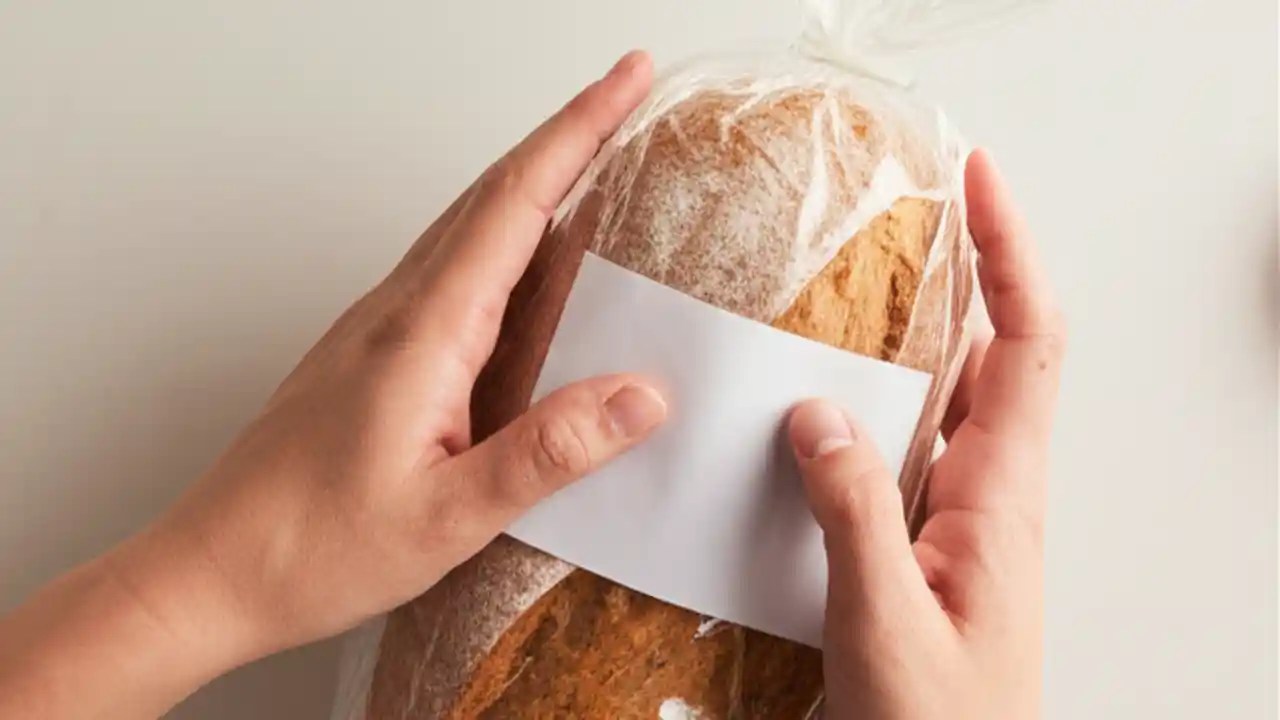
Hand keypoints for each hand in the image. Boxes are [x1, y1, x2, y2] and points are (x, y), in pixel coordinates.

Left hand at [0, 51, 666, 718]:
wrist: (210, 571)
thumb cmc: (311, 548)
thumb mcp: (447, 517)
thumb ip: (546, 453)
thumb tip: (641, 397)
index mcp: (424, 334)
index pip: (516, 205)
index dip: (578, 132)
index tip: (625, 80)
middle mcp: (397, 312)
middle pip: (491, 193)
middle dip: (567, 135)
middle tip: (625, 97)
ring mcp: (378, 328)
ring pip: (465, 225)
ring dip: (532, 179)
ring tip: (591, 161)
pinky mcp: (371, 354)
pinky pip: (447, 268)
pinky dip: (499, 234)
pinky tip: (520, 261)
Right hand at [788, 150, 1064, 719]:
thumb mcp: (887, 624)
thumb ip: (854, 515)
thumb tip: (816, 412)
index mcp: (1001, 497)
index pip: (1028, 343)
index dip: (1010, 251)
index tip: (976, 178)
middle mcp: (988, 491)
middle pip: (991, 348)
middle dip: (957, 267)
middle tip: (895, 207)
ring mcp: (956, 514)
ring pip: (941, 395)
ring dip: (905, 333)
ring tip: (840, 284)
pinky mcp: (920, 538)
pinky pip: (903, 445)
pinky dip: (870, 401)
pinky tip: (816, 398)